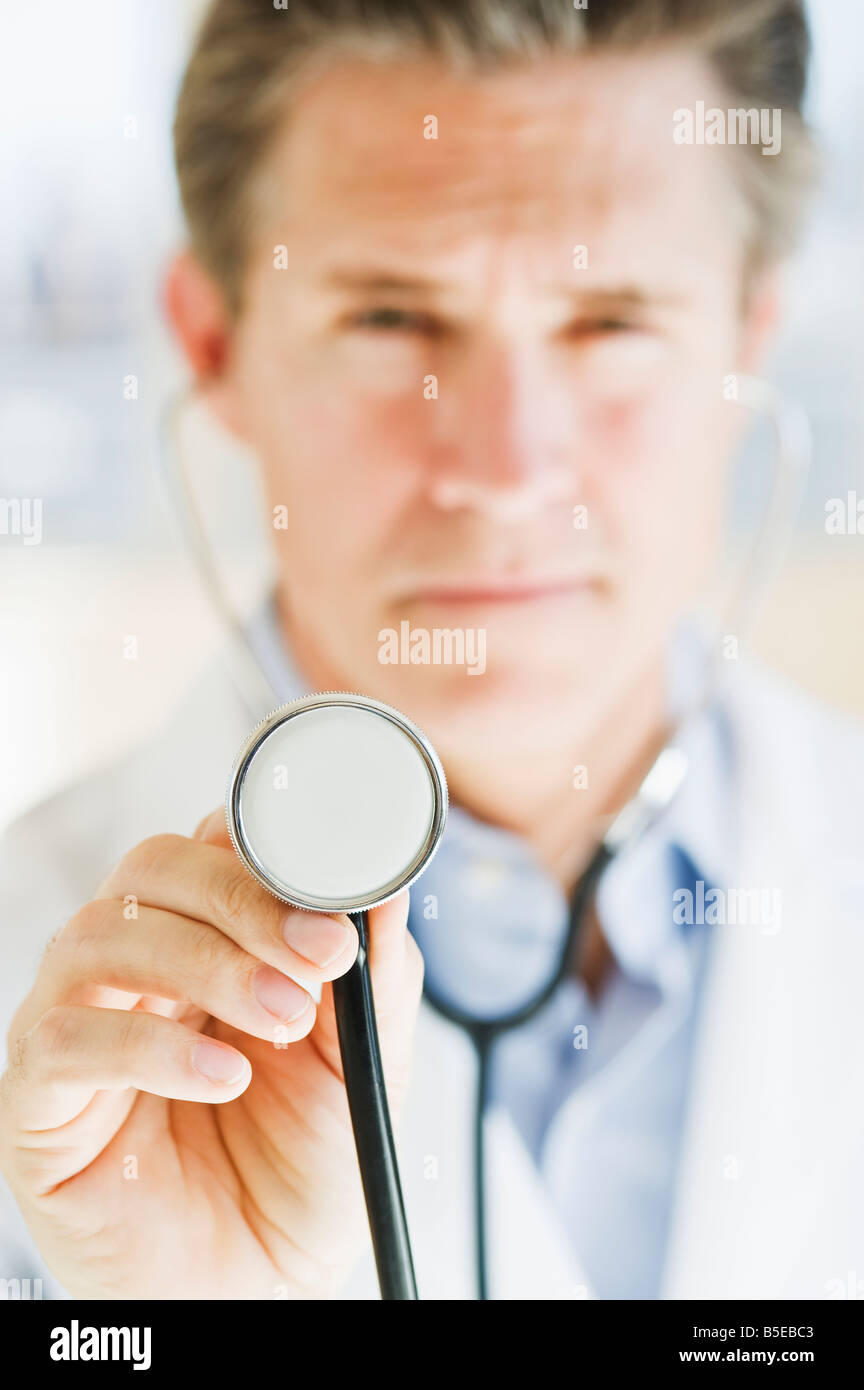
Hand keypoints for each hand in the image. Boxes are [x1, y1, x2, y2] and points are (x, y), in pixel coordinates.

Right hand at [0, 811, 422, 1298]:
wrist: (262, 1284)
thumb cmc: (303, 1169)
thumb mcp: (361, 1065)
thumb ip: (375, 980)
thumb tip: (387, 893)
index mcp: (208, 938)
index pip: (212, 847)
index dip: (267, 852)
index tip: (337, 891)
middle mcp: (137, 964)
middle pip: (153, 869)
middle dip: (244, 900)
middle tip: (320, 953)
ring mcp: (80, 1019)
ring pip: (102, 935)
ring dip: (205, 963)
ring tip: (282, 1019)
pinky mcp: (40, 1095)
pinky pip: (64, 1037)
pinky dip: (148, 1044)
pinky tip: (220, 1074)